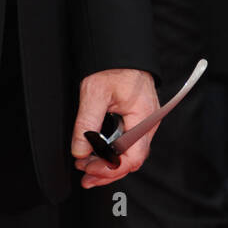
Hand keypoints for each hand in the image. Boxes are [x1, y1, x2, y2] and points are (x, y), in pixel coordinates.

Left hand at [71, 68, 158, 188]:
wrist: (121, 51)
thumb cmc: (113, 65)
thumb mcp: (94, 91)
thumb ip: (86, 123)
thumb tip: (80, 151)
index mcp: (143, 118)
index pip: (131, 157)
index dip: (109, 169)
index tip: (88, 169)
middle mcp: (148, 124)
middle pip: (131, 160)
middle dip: (107, 172)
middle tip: (85, 176)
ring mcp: (144, 123)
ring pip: (130, 155)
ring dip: (108, 164)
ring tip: (87, 169)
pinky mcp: (138, 121)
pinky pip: (128, 144)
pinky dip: (112, 153)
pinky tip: (98, 156)